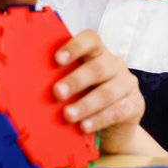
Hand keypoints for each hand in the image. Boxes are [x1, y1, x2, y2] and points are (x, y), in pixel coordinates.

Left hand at [52, 30, 144, 153]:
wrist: (113, 127)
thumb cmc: (87, 100)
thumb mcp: (75, 88)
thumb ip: (62, 80)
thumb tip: (32, 84)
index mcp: (98, 54)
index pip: (91, 40)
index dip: (75, 46)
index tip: (57, 59)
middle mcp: (115, 65)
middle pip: (97, 67)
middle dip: (76, 80)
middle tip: (57, 93)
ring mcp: (127, 84)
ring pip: (108, 91)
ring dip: (86, 104)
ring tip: (68, 115)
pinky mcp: (135, 104)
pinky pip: (117, 111)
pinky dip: (98, 119)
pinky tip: (84, 127)